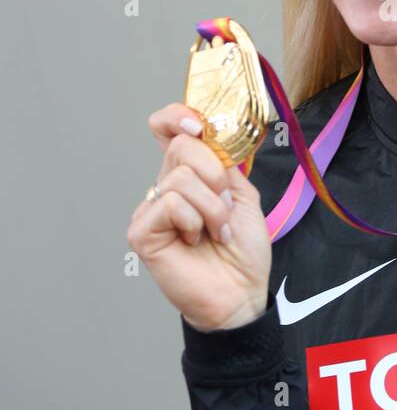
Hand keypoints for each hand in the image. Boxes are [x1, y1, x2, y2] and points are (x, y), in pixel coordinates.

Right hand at [127, 104, 271, 332]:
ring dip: (212, 207)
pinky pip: (170, 203)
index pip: (167, 129)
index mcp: (188, 174)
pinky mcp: (141, 232)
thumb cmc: (242, 251)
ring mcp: (150, 209)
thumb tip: (209, 135)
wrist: (241, 293)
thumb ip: (225, 163)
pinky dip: (195, 221)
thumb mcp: (242, 196)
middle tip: (224, 209)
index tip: (198, 125)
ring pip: (181, 178)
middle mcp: (165, 187)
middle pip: (182, 147)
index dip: (177, 116)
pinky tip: (195, 241)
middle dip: (216, 176)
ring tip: (216, 232)